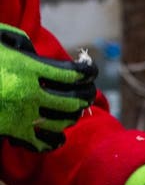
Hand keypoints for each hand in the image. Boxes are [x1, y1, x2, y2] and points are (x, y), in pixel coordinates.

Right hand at [0, 24, 96, 150]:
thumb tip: (34, 52)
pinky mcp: (15, 133)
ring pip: (62, 122)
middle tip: (88, 92)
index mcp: (27, 68)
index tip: (91, 70)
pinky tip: (59, 136)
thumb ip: (18, 42)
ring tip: (74, 111)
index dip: (85, 72)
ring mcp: (24, 116)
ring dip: (72, 116)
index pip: (70, 73)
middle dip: (84, 96)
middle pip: (72, 100)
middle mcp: (30, 94)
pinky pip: (44, 143)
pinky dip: (54, 140)